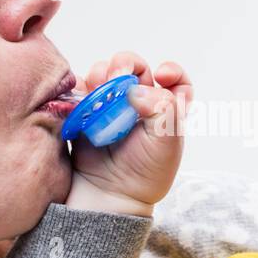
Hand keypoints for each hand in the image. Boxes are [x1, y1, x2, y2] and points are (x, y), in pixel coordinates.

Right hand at [66, 51, 191, 216]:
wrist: (110, 194)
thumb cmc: (146, 172)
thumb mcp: (169, 141)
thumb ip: (163, 107)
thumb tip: (135, 89)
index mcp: (166, 110)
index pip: (176, 80)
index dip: (172, 72)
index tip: (162, 76)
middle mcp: (140, 104)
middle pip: (134, 67)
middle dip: (125, 63)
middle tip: (116, 76)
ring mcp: (111, 106)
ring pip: (105, 72)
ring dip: (101, 73)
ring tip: (99, 90)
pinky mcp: (87, 111)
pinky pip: (81, 88)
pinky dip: (81, 87)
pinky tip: (84, 99)